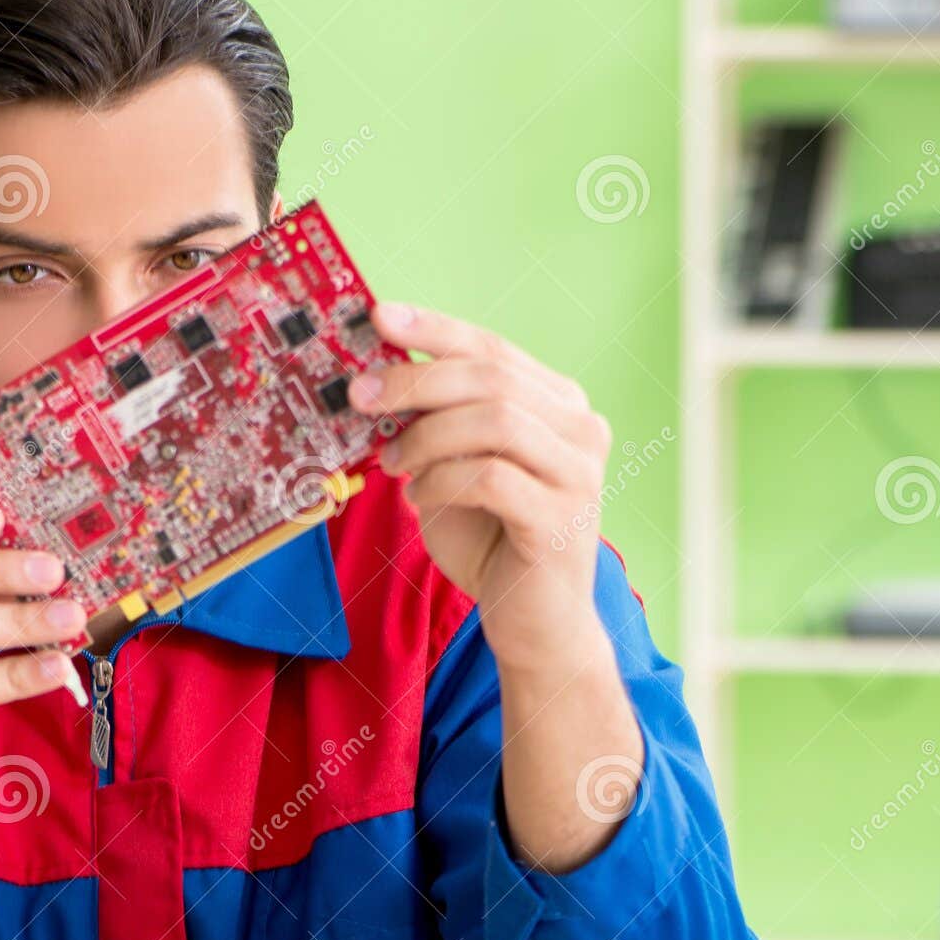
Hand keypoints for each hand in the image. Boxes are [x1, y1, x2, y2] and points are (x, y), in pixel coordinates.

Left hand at [350, 302, 613, 676]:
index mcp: (557, 404)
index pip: (492, 348)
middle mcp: (579, 428)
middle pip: (491, 377)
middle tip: (360, 395)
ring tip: (393, 463)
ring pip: (495, 420)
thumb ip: (433, 427)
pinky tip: (422, 497)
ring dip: (426, 437)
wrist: (534, 623)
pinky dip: (443, 480)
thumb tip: (372, 382)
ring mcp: (579, 472)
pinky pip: (491, 477)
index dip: (434, 329)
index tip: (378, 315)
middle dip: (415, 380)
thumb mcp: (453, 471)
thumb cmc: (490, 542)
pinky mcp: (562, 518)